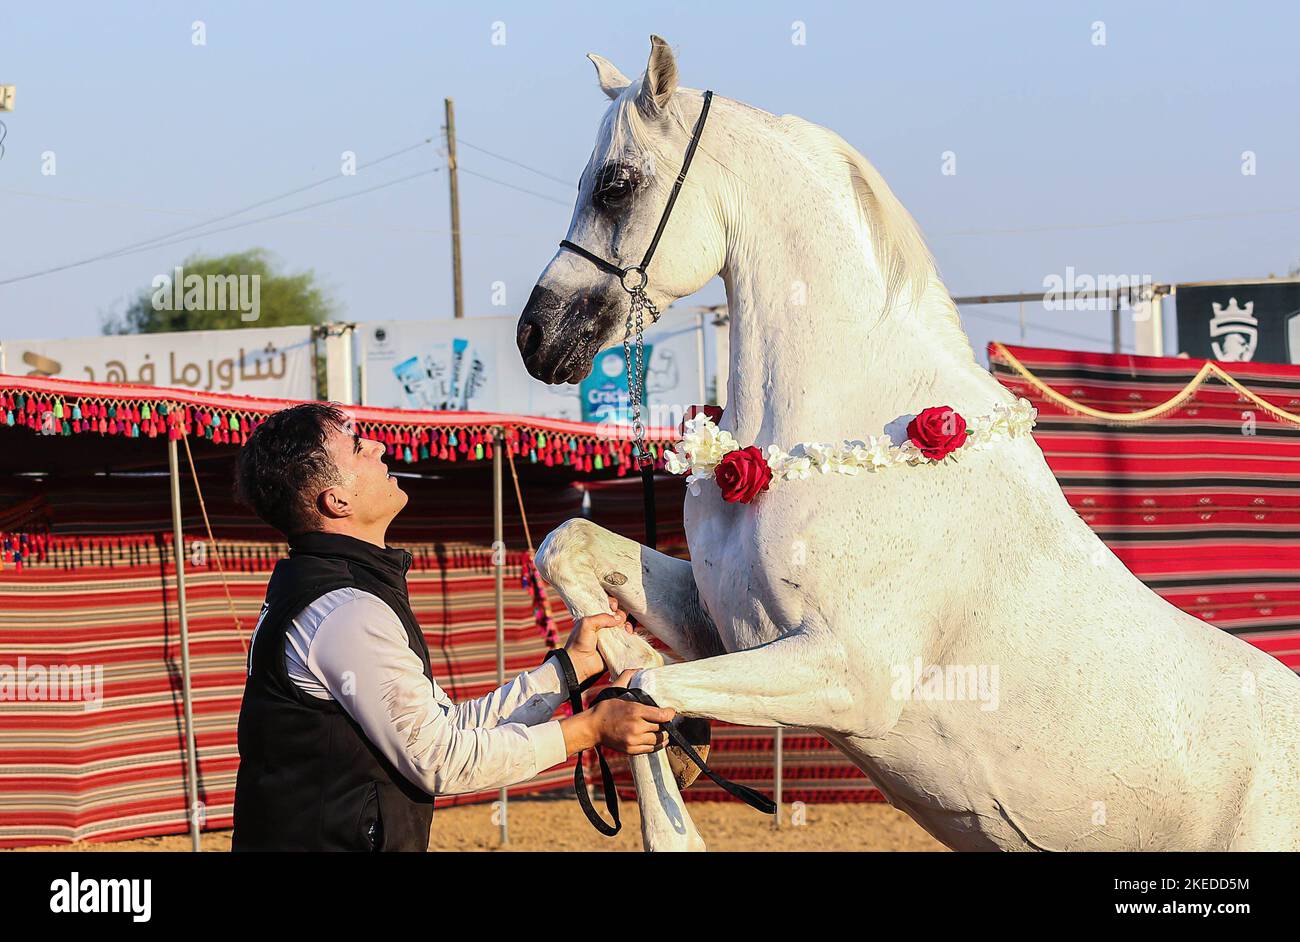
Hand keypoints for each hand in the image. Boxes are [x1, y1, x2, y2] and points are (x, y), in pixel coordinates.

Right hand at [561, 687, 675, 755]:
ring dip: (662, 735)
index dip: (670, 713)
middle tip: (665, 720)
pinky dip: (657, 745)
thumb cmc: (605, 708)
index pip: (662, 715)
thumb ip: (627, 676)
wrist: (592, 728)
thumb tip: (639, 669)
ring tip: (663, 730)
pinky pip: (651, 749)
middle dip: (665, 724)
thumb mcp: (615, 690)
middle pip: (661, 728)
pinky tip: (658, 739)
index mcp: (635, 711)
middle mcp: (636, 727)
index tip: (670, 711)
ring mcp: (633, 740)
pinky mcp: (631, 749)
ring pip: (658, 740)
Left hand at [563, 596, 631, 683]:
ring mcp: (611, 637)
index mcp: (594, 618)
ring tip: (625, 628)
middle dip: (621, 614)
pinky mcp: (616, 647)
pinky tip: (629, 634)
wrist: (580, 663)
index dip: (612, 604)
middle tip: (619, 619)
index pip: (606, 606)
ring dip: (627, 625)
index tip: (614, 606)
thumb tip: (618, 618)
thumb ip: (602, 617)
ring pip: (624, 626)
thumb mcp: (586, 623)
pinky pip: (627, 639)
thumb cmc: (579, 642)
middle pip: (618, 615)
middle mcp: (603, 626)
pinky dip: (630, 635)